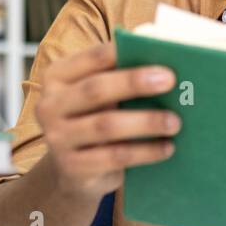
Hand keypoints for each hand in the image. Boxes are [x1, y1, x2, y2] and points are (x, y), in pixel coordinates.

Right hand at [34, 42, 179, 201]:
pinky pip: (114, 156)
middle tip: (170, 81)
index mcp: (58, 76)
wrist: (72, 172)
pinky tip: (167, 147)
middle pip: (96, 89)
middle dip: (134, 83)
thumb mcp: (99, 97)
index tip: (158, 53)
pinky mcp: (72, 167)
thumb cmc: (94, 120)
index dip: (124, 54)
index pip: (92, 58)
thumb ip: (119, 79)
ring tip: (175, 121)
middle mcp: (50, 105)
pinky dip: (145, 151)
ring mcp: (58, 138)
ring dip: (146, 122)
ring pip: (107, 125)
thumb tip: (163, 68)